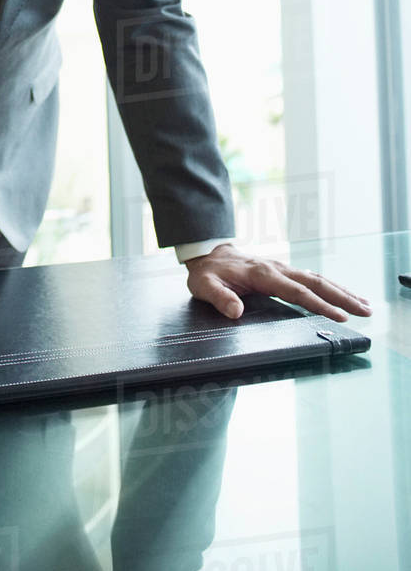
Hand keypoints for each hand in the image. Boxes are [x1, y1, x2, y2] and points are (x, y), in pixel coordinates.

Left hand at [184, 244, 371, 322]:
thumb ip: (220, 298)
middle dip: (342, 297)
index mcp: (261, 274)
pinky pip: (312, 279)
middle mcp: (277, 268)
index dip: (318, 304)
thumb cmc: (208, 273)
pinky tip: (344, 297)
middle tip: (366, 311)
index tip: (338, 317)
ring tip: (366, 305)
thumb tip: (236, 312)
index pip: (296, 291)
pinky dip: (331, 287)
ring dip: (342, 291)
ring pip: (318, 278)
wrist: (208, 254)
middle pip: (316, 282)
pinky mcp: (284, 272)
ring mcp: (282, 268)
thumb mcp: (204, 286)